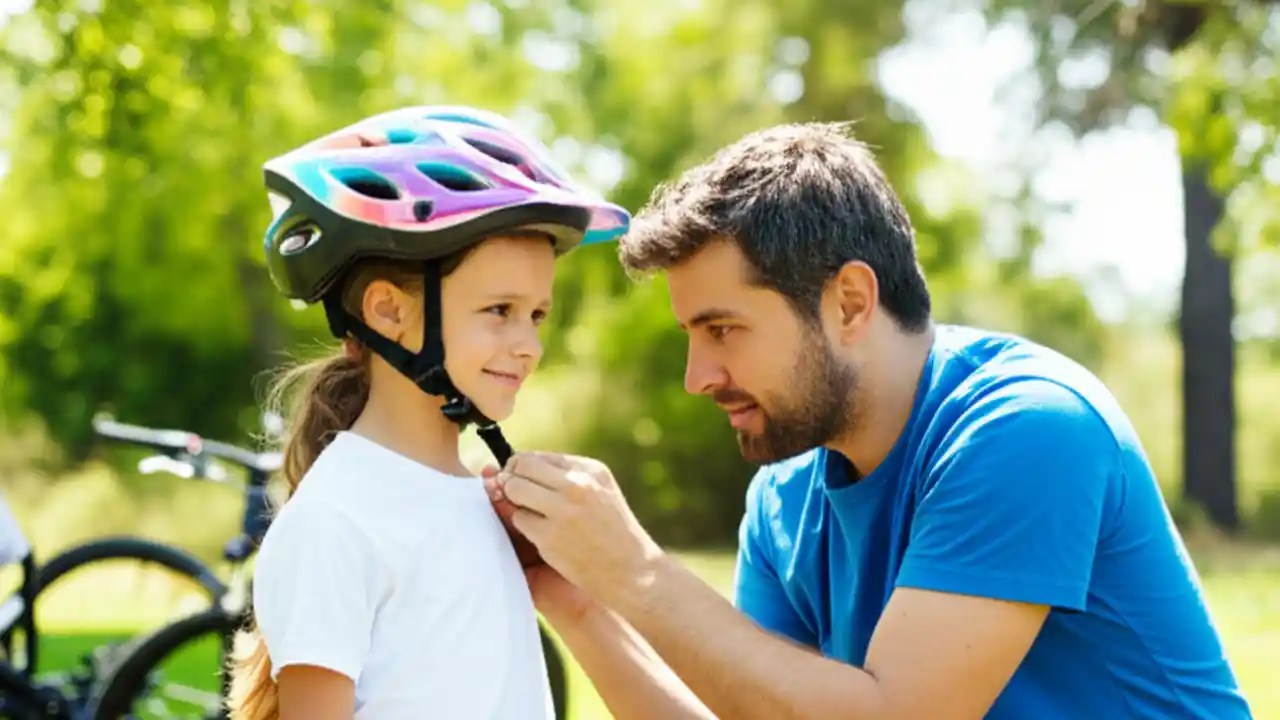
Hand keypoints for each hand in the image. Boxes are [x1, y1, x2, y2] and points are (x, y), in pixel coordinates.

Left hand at [491, 452, 664, 609]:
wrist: (630, 569)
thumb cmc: (611, 529)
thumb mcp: (600, 490)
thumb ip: (565, 475)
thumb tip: (517, 467)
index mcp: (590, 470)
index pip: (538, 456)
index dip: (522, 467)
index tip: (520, 478)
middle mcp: (577, 485)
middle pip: (522, 467)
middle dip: (511, 478)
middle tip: (514, 493)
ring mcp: (562, 510)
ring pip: (514, 490)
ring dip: (516, 502)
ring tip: (534, 514)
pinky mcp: (549, 536)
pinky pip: (519, 519)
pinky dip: (525, 526)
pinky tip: (542, 534)